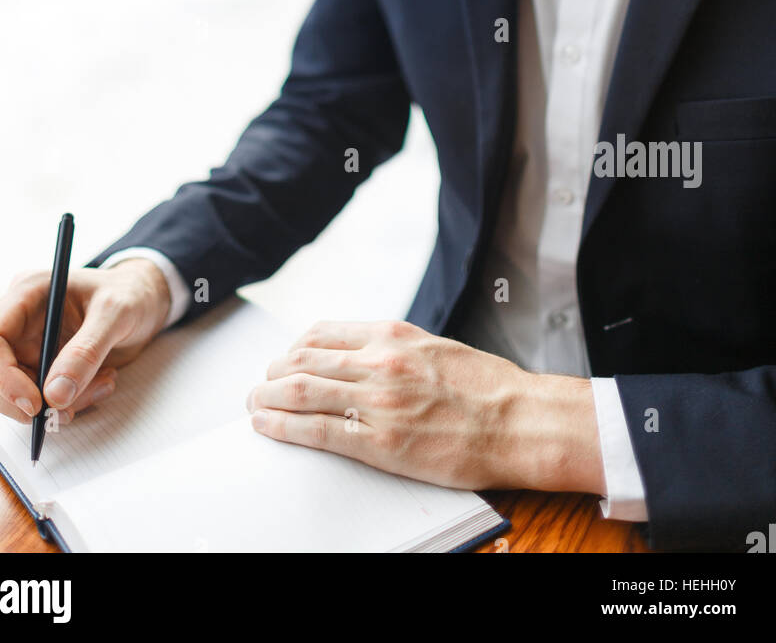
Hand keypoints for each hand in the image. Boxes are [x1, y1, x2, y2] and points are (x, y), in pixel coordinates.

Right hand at [0, 259, 171, 426]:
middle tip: (66, 410)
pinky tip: (101, 383)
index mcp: (27, 293)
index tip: (35, 403)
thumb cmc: (130, 294)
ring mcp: (27, 345)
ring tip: (102, 383)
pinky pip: (39, 400)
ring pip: (14, 395)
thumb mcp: (117, 314)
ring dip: (56, 405)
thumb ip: (87, 351)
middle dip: (26, 400)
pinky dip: (69, 404)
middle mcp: (18, 320)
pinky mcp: (40, 366)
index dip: (2, 376)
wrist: (145, 301)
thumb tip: (55, 395)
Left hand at [246, 319, 604, 494]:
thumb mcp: (436, 348)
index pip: (323, 333)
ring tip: (254, 404)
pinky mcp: (380, 442)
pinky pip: (318, 431)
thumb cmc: (488, 388)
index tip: (285, 359)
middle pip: (304, 360)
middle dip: (274, 373)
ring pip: (302, 391)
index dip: (293, 348)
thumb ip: (398, 350)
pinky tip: (267, 426)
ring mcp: (377, 400)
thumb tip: (366, 357)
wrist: (520, 421)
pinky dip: (284, 427)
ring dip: (268, 397)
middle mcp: (379, 360)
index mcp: (392, 334)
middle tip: (262, 384)